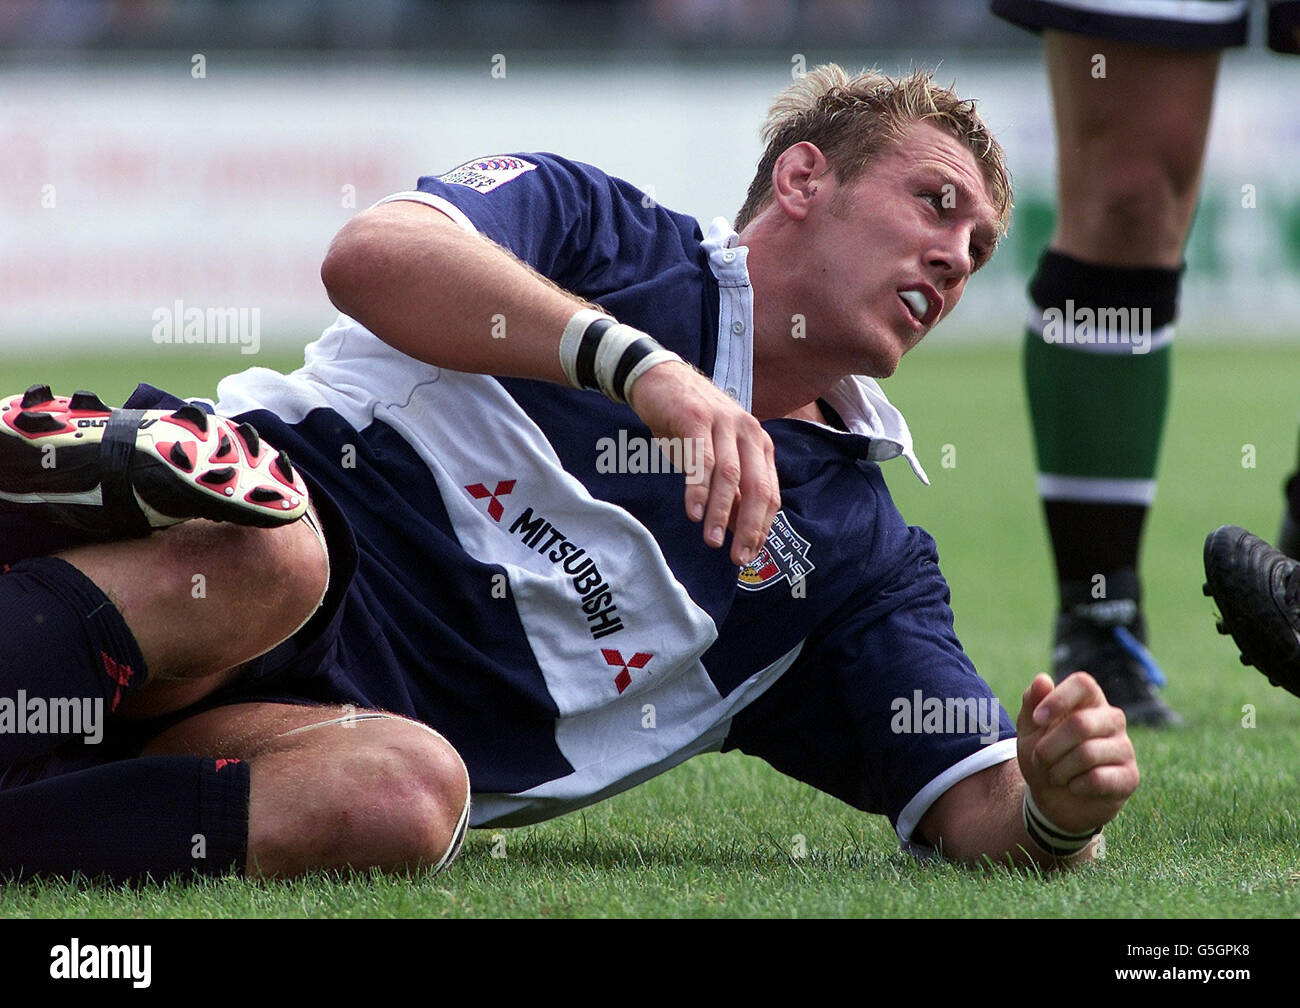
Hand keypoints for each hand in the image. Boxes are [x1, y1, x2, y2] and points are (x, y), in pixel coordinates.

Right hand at [627, 360, 780, 566]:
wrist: (660, 379)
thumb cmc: (688, 424)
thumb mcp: (714, 458)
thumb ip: (729, 490)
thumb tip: (736, 531)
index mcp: (758, 443)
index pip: (770, 492)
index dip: (761, 526)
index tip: (751, 553)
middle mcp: (748, 431)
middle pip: (756, 486)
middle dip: (748, 526)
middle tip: (738, 557)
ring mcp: (723, 422)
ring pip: (729, 475)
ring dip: (720, 512)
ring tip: (711, 541)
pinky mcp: (696, 417)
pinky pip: (700, 459)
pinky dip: (697, 488)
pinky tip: (693, 512)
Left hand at [1015, 672, 1138, 836]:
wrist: (1054, 798)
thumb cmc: (1044, 755)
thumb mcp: (1030, 729)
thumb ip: (1033, 702)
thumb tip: (1043, 679)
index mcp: (1089, 701)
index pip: (1083, 683)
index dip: (1058, 699)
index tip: (1037, 719)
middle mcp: (1112, 719)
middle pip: (1080, 724)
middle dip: (1048, 748)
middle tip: (1040, 760)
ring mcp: (1124, 748)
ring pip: (1087, 754)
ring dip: (1059, 770)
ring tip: (1057, 775)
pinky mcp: (1130, 777)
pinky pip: (1098, 779)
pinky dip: (1075, 786)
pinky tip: (1075, 786)